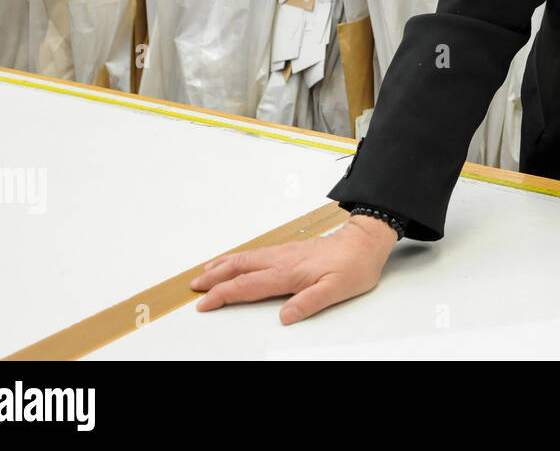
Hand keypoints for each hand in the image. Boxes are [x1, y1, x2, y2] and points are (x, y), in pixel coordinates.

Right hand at [190, 215, 397, 324]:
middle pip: (240, 267)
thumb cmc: (354, 266)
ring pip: (247, 257)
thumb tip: (285, 316)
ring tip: (205, 272)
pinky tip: (237, 261)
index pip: (248, 285)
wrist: (365, 242)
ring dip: (223, 264)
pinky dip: (239, 258)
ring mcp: (285, 252)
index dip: (223, 295)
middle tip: (193, 286)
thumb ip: (309, 302)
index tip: (204, 303)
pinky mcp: (291, 249)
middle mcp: (282, 260)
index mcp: (289, 272)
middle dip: (214, 277)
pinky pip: (257, 253)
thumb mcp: (337, 290)